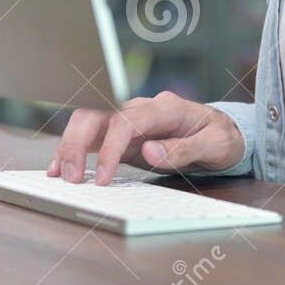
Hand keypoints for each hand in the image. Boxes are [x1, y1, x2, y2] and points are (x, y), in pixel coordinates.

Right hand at [47, 91, 245, 184]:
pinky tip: (62, 166)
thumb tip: (150, 150)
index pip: (128, 120)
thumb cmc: (220, 137)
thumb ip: (183, 149)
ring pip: (89, 120)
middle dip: (78, 142)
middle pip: (99, 113)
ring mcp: (131, 117)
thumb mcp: (215, 145)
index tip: (101, 176)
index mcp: (166, 107)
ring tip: (59, 173)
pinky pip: (93, 134)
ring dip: (70, 144)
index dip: (110, 147)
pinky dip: (74, 148)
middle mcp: (143, 107)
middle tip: (70, 176)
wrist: (224, 132)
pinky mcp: (124, 132)